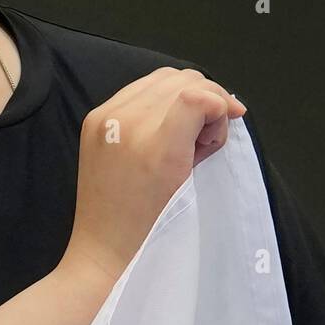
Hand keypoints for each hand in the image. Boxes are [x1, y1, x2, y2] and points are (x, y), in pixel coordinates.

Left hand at [62, 67, 246, 286]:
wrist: (104, 248)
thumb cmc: (154, 227)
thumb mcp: (191, 183)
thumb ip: (207, 140)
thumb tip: (219, 110)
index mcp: (155, 148)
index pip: (195, 95)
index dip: (220, 104)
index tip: (228, 123)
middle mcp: (126, 124)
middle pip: (181, 79)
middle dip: (207, 98)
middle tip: (208, 133)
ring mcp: (106, 117)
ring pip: (161, 77)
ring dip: (185, 92)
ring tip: (188, 126)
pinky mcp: (95, 117)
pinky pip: (138, 87)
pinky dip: (160, 96)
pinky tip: (166, 121)